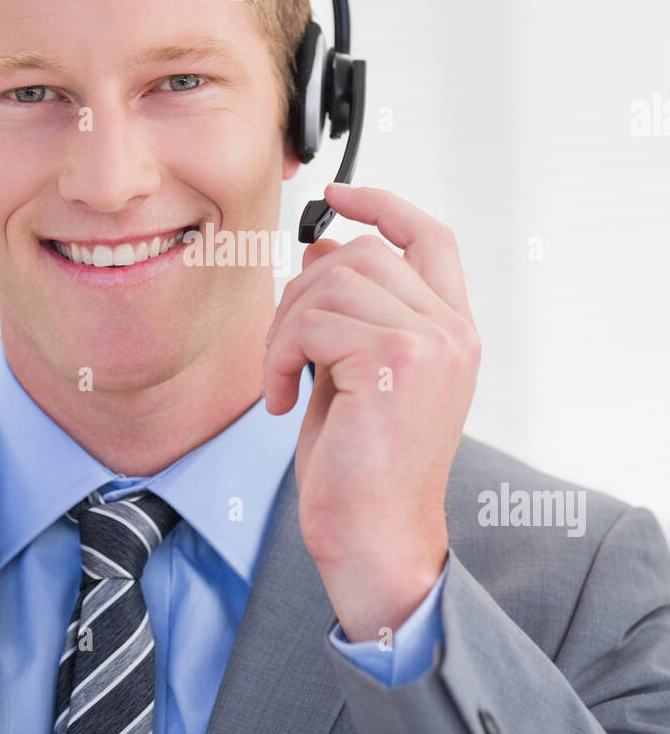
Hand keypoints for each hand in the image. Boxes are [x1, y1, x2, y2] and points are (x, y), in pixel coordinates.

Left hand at [263, 182, 480, 640]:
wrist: (372, 538)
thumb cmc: (360, 467)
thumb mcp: (351, 373)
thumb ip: (348, 311)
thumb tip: (320, 247)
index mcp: (452, 332)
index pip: (430, 238)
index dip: (384, 206)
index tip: (336, 195)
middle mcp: (453, 332)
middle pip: (363, 254)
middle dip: (303, 288)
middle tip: (282, 348)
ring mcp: (432, 344)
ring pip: (333, 280)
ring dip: (286, 326)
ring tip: (282, 378)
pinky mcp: (398, 361)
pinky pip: (313, 321)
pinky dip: (279, 355)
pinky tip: (284, 402)